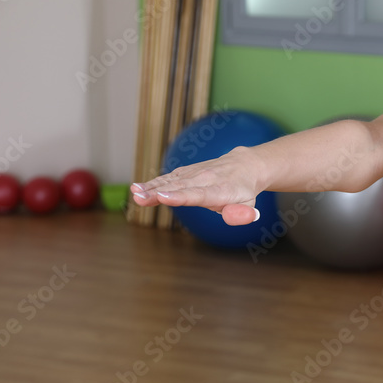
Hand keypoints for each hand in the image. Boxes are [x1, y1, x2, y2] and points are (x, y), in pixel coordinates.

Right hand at [130, 148, 262, 225]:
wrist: (243, 165)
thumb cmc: (244, 190)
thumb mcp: (249, 205)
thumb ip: (241, 214)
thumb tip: (232, 217)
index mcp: (220, 191)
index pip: (199, 194)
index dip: (180, 196)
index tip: (163, 197)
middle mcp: (205, 179)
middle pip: (179, 187)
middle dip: (157, 193)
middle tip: (138, 198)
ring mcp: (194, 173)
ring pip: (170, 181)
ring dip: (150, 187)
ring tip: (133, 193)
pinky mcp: (186, 172)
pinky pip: (168, 177)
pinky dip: (153, 182)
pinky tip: (137, 188)